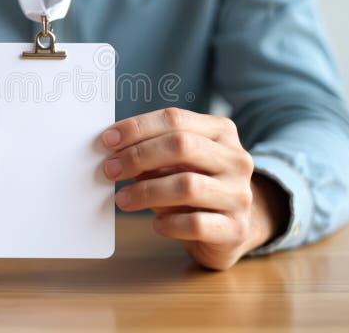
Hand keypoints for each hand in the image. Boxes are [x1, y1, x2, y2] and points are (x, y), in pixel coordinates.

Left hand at [101, 108, 286, 269]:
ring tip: (122, 199)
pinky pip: (196, 224)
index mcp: (221, 132)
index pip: (175, 119)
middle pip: (182, 146)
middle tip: (110, 170)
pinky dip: (169, 223)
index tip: (108, 140)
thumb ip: (153, 152)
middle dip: (138, 156)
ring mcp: (240, 194)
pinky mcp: (236, 228)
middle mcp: (236, 159)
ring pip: (187, 185)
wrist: (231, 228)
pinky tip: (156, 224)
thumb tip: (113, 151)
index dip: (137, 128)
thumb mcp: (178, 163)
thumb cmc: (196, 187)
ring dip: (145, 192)